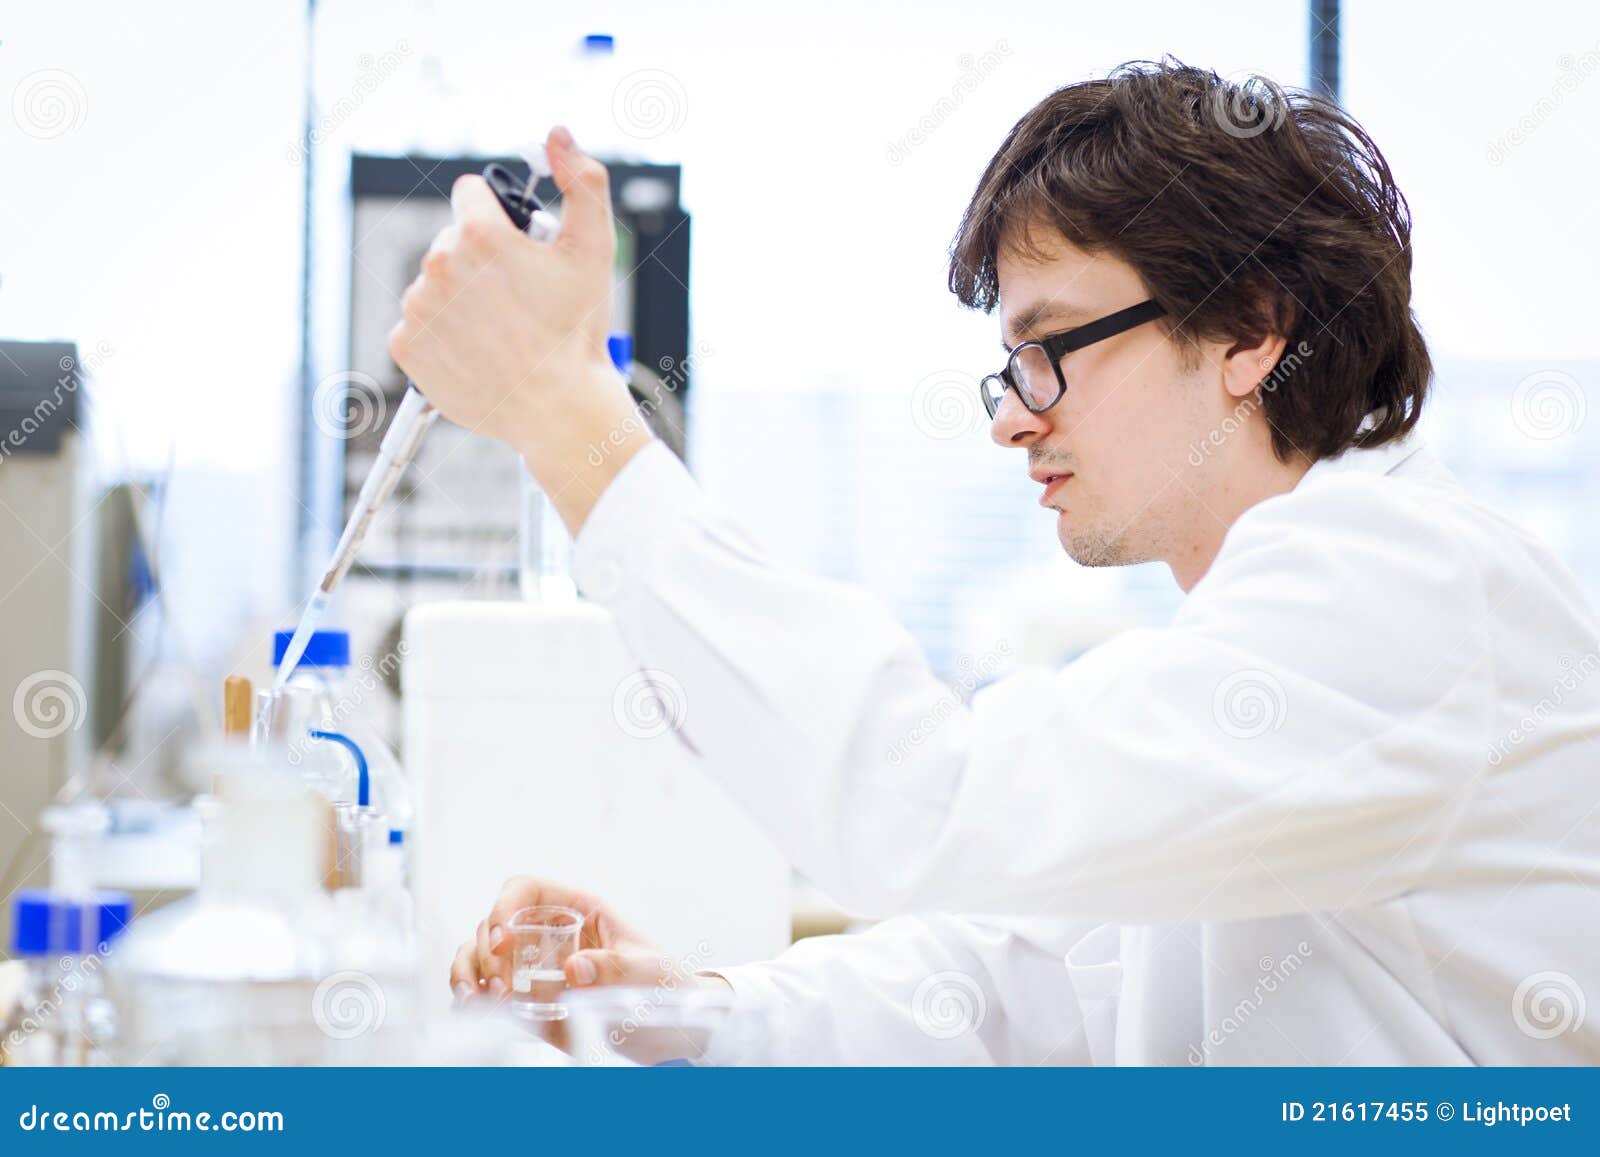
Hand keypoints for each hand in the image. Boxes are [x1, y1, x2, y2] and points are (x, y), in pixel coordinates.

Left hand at [387, 126, 652, 532]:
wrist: (558, 409)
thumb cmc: (577, 331)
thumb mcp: (595, 248)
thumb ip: (582, 181)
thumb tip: (558, 134)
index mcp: (477, 234)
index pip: (469, 195)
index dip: (500, 220)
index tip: (518, 251)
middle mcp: (437, 266)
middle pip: (452, 241)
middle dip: (480, 260)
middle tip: (517, 298)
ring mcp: (416, 308)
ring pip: (434, 283)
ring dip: (460, 297)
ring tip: (498, 328)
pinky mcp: (405, 345)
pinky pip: (417, 324)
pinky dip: (441, 334)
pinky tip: (475, 350)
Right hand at [448, 876, 729, 1001]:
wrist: (672, 1033)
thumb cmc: (664, 987)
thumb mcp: (649, 973)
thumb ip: (616, 969)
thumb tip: (575, 968)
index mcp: (580, 910)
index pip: (527, 890)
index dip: (505, 906)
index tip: (504, 939)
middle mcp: (550, 933)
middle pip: (494, 924)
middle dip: (487, 953)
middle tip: (502, 987)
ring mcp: (535, 966)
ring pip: (479, 954)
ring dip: (469, 974)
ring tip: (478, 1000)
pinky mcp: (529, 1000)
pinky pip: (487, 990)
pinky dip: (473, 997)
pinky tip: (480, 1011)